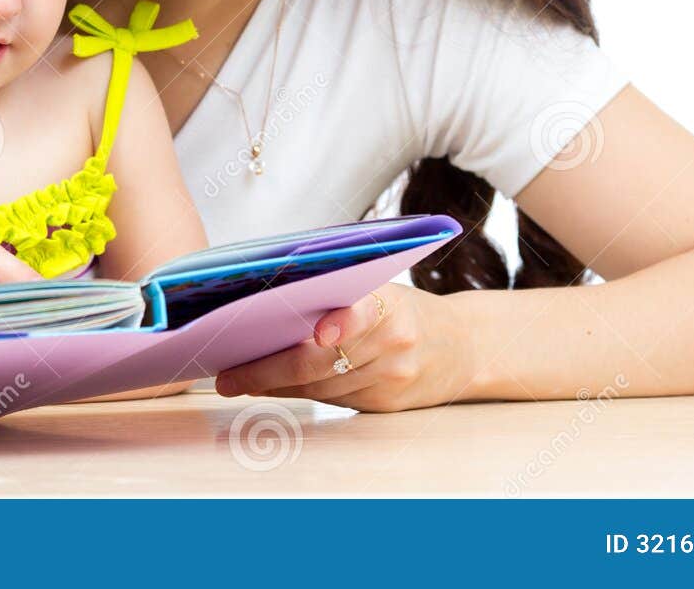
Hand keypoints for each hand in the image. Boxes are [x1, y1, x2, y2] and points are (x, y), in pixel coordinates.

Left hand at [213, 283, 473, 411]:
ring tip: (236, 379)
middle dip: (268, 370)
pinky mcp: (385, 405)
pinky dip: (298, 392)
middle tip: (229, 375)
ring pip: (319, 387)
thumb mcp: (383, 287)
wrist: (464, 348)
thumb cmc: (408, 309)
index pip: (364, 311)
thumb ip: (338, 291)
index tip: (320, 331)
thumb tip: (271, 298)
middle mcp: (393, 344)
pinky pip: (331, 400)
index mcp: (391, 304)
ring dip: (274, 385)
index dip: (343, 322)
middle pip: (322, 362)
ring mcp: (390, 379)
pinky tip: (271, 386)